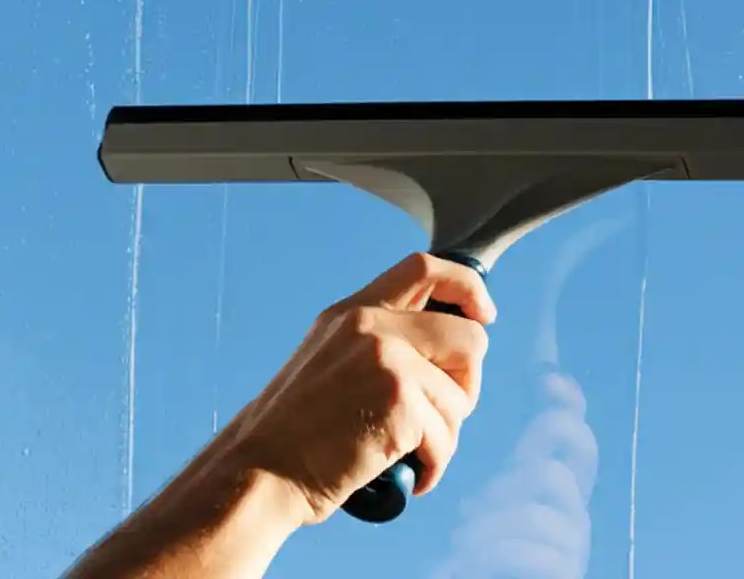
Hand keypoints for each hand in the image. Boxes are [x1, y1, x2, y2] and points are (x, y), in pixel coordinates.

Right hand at [226, 252, 496, 524]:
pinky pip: (446, 437)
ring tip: (411, 453)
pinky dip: (435, 464)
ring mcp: (387, 361)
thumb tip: (443, 352)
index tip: (484, 315)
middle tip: (443, 414)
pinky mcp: (399, 403)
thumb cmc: (294, 434)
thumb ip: (377, 343)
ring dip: (445, 435)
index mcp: (352, 312)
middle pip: (469, 338)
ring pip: (461, 396)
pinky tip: (411, 475)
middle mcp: (371, 326)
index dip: (467, 288)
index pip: (425, 269)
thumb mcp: (328, 360)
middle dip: (467, 382)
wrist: (259, 472)